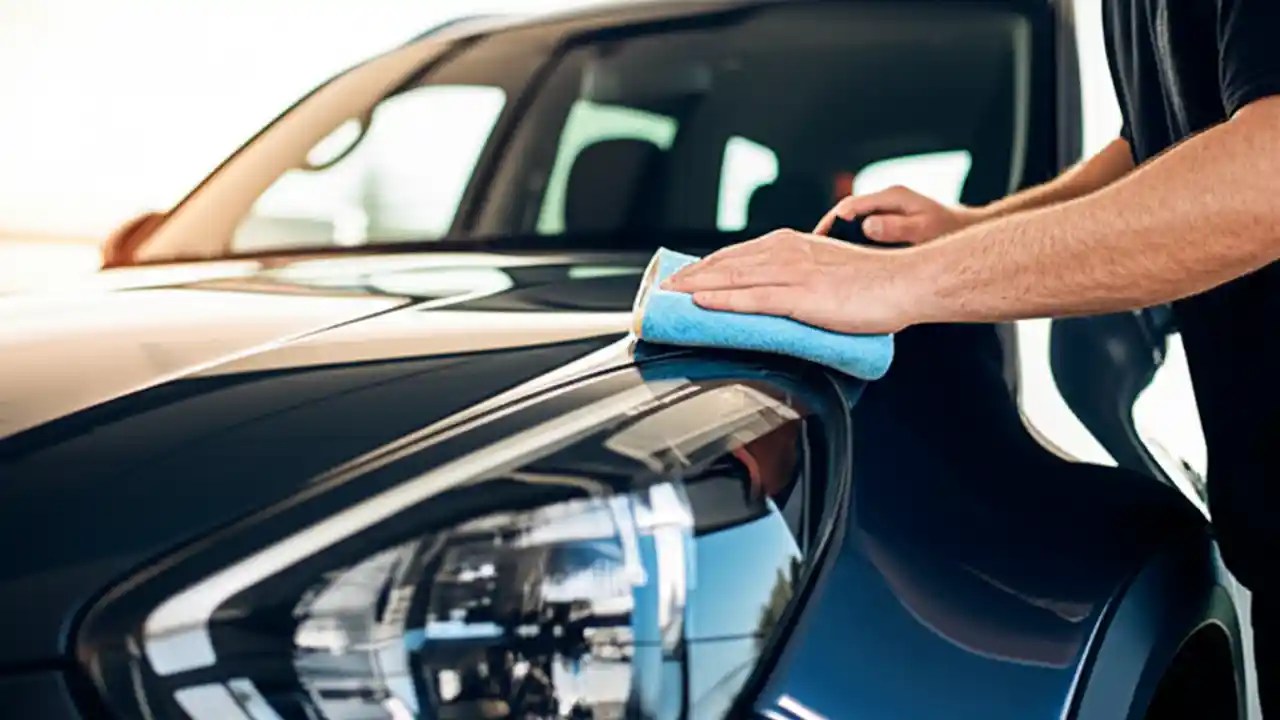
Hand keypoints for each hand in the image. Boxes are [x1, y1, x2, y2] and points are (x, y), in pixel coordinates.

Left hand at [662, 229, 925, 334]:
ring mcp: (793, 273)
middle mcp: (787, 252)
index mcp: (792, 246)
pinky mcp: (802, 295)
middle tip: (660, 289)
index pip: (736, 255)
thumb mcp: (827, 273)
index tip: (680, 278)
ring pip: (732, 277)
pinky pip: (753, 298)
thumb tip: (775, 297)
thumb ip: (798, 280)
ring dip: (695, 287)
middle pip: (725, 263)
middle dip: (689, 277)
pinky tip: (701, 303)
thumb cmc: (874, 284)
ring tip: (668, 297)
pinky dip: (723, 299)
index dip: (704, 267)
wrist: (907, 282)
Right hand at [813, 185, 979, 244]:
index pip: (850, 206)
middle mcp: (886, 201)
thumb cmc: (949, 232)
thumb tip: (866, 227)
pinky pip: (860, 231)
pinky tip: (843, 262)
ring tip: (822, 260)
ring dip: (836, 239)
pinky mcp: (887, 223)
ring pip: (851, 223)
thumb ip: (896, 228)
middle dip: (827, 231)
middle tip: (811, 254)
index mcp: (891, 197)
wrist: (967, 232)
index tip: (817, 241)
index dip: (830, 223)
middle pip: (845, 213)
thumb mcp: (924, 230)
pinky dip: (848, 244)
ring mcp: (886, 211)